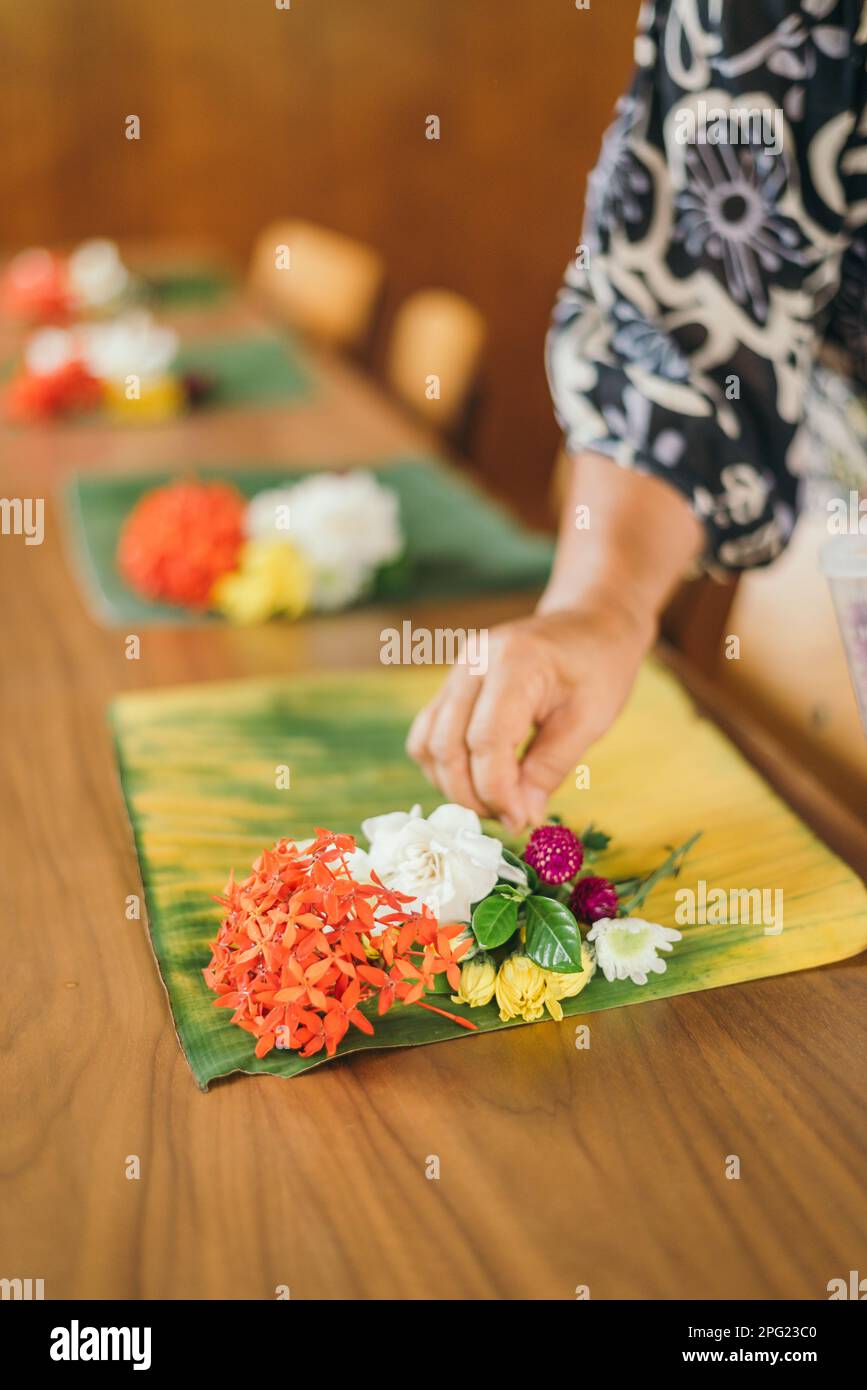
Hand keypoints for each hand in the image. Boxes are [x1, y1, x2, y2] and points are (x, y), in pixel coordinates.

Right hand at [406, 597, 654, 831]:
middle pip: (447, 745)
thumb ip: (550, 768)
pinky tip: (480, 783)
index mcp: (514, 662)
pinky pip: (429, 733)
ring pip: (428, 743)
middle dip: (473, 795)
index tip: (521, 821)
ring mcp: (457, 671)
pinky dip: (445, 766)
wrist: (590, 623)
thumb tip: (523, 819)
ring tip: (495, 804)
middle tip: (510, 819)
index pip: (486, 739)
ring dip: (453, 785)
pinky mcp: (452, 684)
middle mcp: (474, 662)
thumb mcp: (590, 719)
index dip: (498, 789)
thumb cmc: (600, 666)